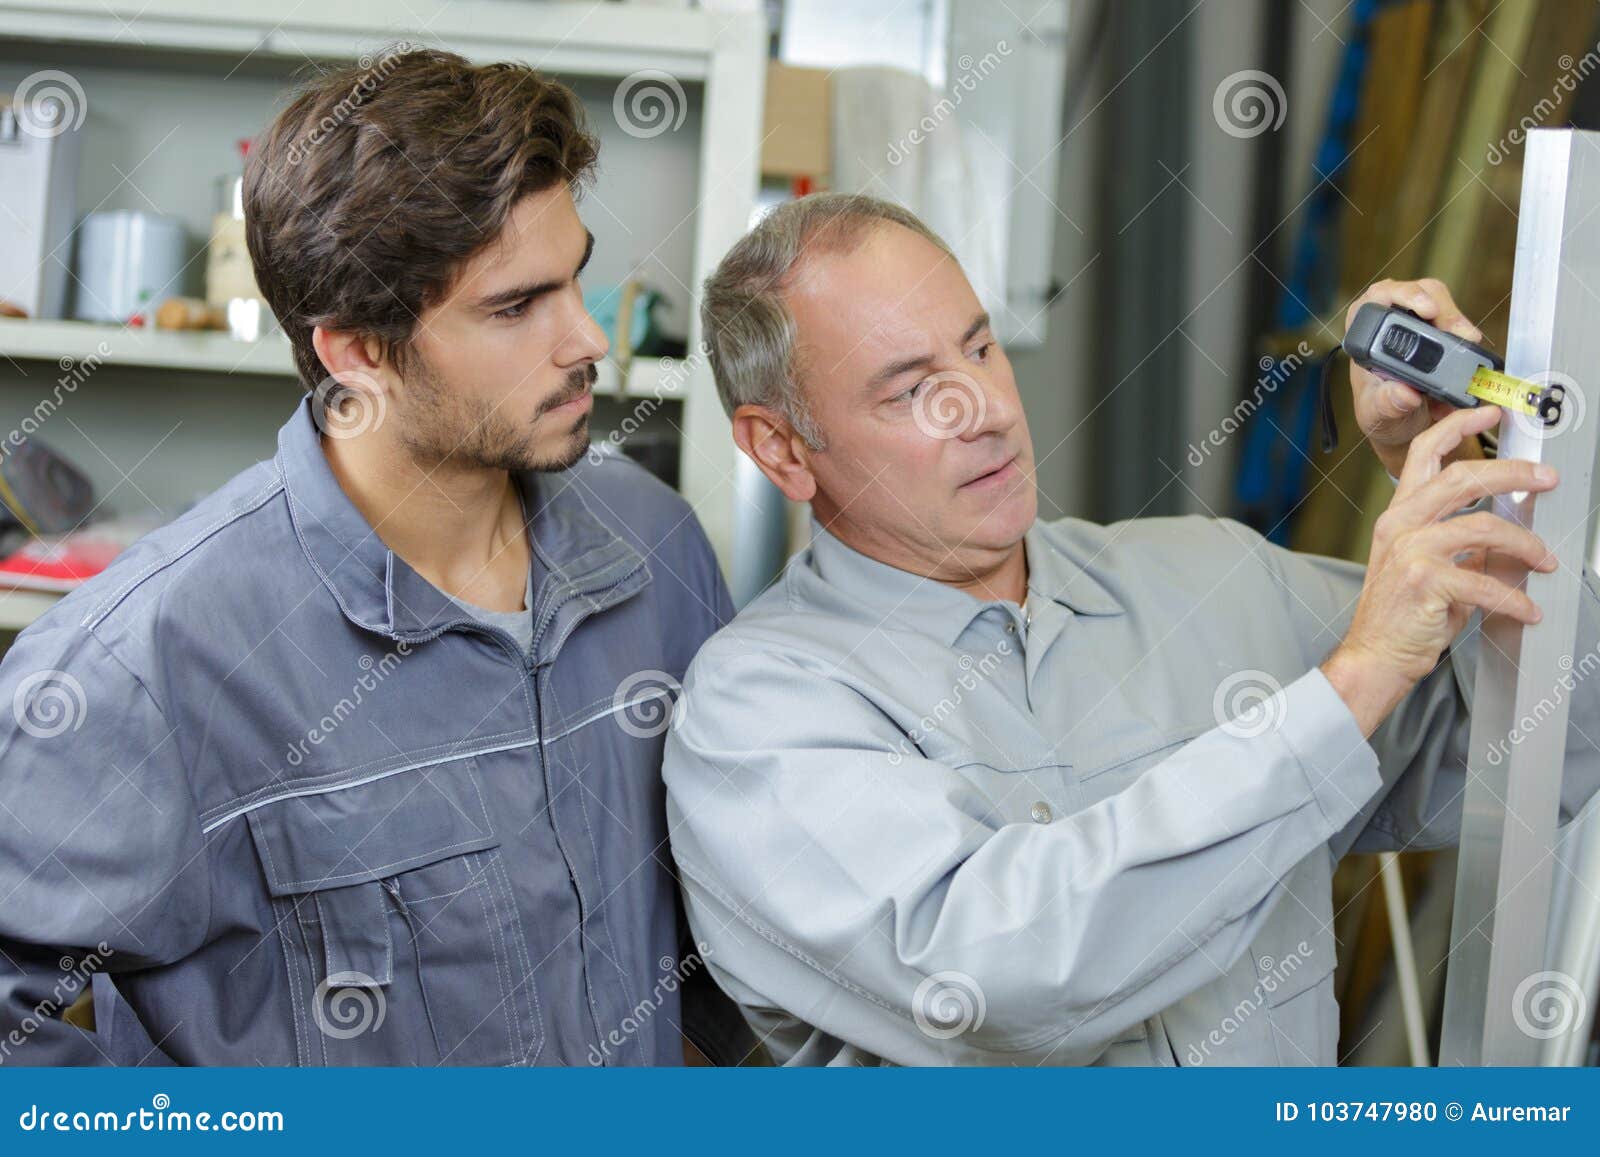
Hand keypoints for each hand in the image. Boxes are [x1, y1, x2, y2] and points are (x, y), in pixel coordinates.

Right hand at [1321, 405, 1557, 735]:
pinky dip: (1515, 599)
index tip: (1489, 415)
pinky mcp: (1426, 583)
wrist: (1375, 656)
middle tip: (1546, 479)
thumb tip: (1509, 536)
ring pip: (1485, 526)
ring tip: (1545, 561)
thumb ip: (1461, 545)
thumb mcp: (1426, 567)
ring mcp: (1411, 551)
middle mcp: (1401, 525)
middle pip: (1462, 476)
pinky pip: (1487, 583)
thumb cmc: (1400, 616)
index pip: (1424, 454)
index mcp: (1399, 515)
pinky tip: (1527, 609)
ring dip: (1527, 544)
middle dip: (1514, 473)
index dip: (1457, 427)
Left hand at [1346, 278, 1486, 476]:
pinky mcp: (1435, 326)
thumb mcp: (1379, 414)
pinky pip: (1454, 319)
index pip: (1378, 297)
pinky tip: (1469, 351)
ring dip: (1457, 322)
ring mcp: (1413, 319)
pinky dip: (1464, 335)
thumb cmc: (1381, 410)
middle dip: (1444, 310)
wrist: (1401, 420)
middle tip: (1463, 335)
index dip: (1404, 295)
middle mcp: (1387, 319)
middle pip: (1419, 293)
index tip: (1428, 310)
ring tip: (1469, 343)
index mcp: (1363, 332)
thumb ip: (1387, 404)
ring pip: (1440, 302)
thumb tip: (1404, 393)